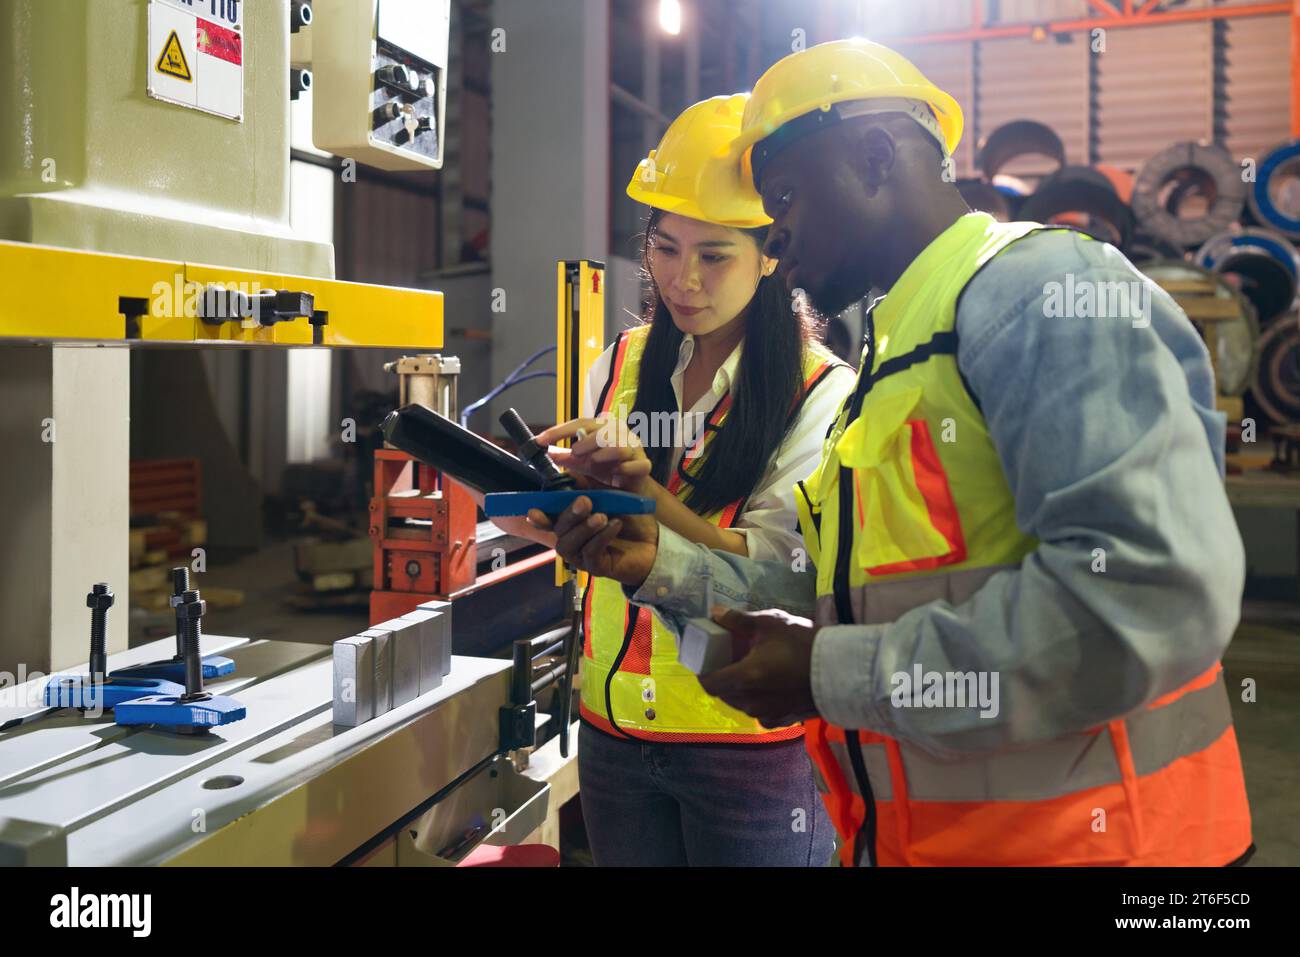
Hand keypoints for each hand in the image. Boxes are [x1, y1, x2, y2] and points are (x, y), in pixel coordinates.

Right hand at [526, 495, 658, 586]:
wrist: (652, 541)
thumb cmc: (628, 517)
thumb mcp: (607, 496)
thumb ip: (586, 487)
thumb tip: (568, 470)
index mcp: (569, 523)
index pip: (548, 521)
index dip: (539, 517)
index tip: (533, 511)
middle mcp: (571, 541)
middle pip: (559, 530)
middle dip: (569, 515)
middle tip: (585, 501)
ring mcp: (581, 557)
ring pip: (570, 545)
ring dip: (585, 528)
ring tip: (602, 516)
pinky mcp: (596, 568)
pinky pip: (591, 553)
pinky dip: (601, 537)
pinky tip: (614, 525)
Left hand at [535, 417, 652, 494]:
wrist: (632, 487)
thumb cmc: (608, 469)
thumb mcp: (583, 462)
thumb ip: (567, 457)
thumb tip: (546, 452)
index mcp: (605, 427)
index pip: (580, 423)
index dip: (559, 431)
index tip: (539, 441)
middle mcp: (621, 432)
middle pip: (602, 431)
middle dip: (585, 443)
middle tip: (575, 453)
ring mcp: (635, 448)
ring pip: (619, 446)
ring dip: (603, 455)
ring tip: (594, 463)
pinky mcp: (644, 465)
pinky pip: (636, 465)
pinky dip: (623, 470)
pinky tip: (615, 477)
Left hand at [698, 608, 819, 727]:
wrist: (841, 670)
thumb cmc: (803, 644)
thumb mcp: (770, 624)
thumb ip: (738, 620)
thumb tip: (715, 613)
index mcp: (744, 678)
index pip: (709, 683)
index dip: (703, 671)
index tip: (707, 659)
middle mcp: (751, 702)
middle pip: (724, 693)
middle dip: (722, 677)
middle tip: (730, 659)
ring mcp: (768, 715)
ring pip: (742, 704)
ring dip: (740, 688)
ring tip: (751, 669)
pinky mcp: (783, 720)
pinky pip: (760, 712)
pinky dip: (758, 699)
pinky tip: (769, 685)